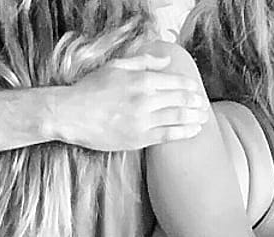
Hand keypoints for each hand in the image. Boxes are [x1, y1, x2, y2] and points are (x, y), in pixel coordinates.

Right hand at [54, 52, 209, 149]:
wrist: (70, 114)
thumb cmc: (90, 89)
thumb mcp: (116, 66)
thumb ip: (143, 62)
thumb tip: (165, 61)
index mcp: (141, 80)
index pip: (175, 82)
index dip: (189, 86)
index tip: (195, 89)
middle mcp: (145, 100)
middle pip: (180, 99)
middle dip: (195, 102)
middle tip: (202, 105)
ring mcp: (142, 120)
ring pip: (178, 118)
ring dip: (194, 117)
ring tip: (203, 118)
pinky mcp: (138, 138)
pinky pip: (168, 135)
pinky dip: (184, 132)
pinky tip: (193, 131)